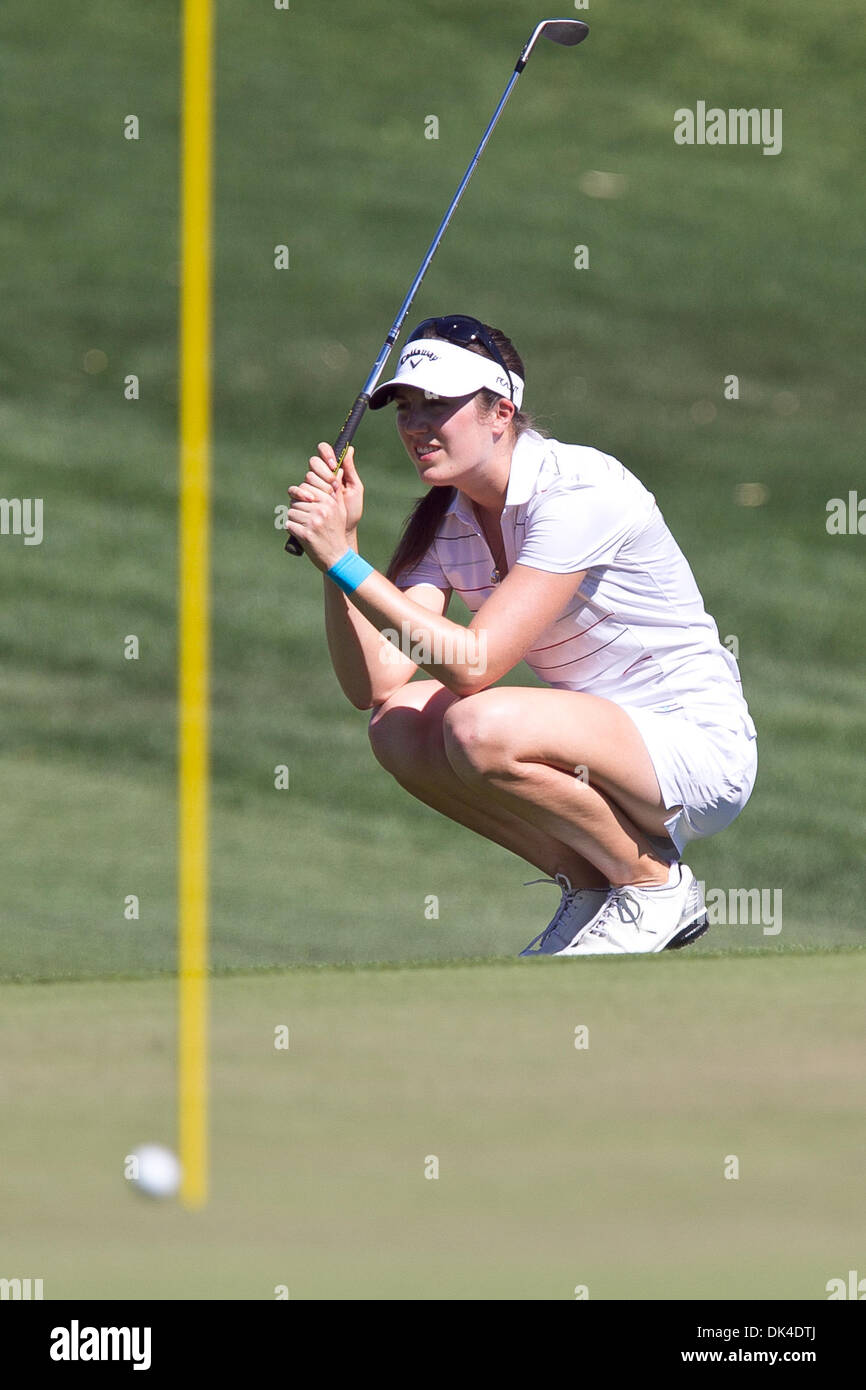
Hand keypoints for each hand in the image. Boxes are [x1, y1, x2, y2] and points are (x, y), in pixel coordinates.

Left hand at [286, 443, 358, 570]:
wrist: (337, 557)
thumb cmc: (336, 532)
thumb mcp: (340, 510)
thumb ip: (334, 492)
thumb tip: (334, 474)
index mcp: (330, 501)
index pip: (307, 484)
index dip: (303, 492)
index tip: (307, 500)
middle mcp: (322, 510)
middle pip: (297, 498)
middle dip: (298, 507)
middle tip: (306, 518)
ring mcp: (313, 522)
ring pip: (291, 511)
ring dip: (294, 519)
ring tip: (305, 527)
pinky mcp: (305, 535)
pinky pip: (288, 524)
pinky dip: (291, 529)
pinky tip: (300, 534)